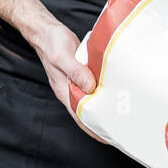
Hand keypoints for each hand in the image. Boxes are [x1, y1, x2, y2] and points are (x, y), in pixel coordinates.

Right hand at [28, 17, 111, 144]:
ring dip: (104, 108)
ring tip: (121, 116)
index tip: (108, 138)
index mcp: (64, 91)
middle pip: (87, 112)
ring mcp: (76, 82)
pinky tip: (115, 93)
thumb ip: (76, 72)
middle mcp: (70, 90)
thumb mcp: (63, 56)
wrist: (46, 30)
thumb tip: (90, 87)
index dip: (93, 129)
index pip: (80, 117)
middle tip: (121, 130)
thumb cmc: (52, 43)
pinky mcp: (81, 73)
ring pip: (91, 100)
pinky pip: (93, 87)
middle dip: (102, 123)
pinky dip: (103, 92)